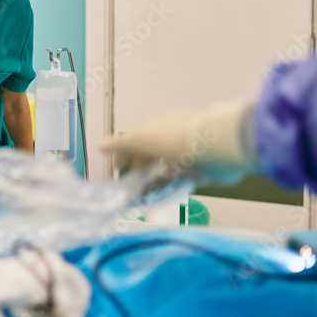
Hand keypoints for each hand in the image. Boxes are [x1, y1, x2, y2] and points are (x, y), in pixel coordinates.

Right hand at [101, 100, 257, 185]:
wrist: (216, 146)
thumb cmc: (174, 138)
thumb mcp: (141, 138)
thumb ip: (120, 143)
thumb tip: (100, 146)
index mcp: (160, 123)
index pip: (137, 135)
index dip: (123, 151)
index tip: (116, 167)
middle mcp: (176, 134)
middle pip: (152, 151)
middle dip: (139, 166)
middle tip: (132, 182)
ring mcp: (191, 150)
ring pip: (168, 165)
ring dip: (156, 177)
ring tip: (147, 192)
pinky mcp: (206, 166)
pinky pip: (186, 177)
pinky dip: (175, 184)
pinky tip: (168, 194)